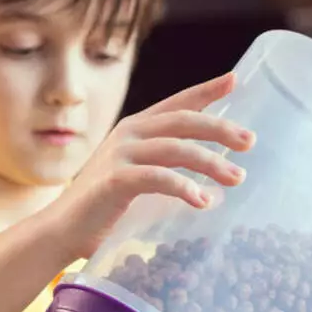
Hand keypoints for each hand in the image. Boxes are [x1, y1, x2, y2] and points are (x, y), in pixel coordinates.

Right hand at [46, 72, 254, 260]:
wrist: (60, 231)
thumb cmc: (102, 208)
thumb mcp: (136, 177)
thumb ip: (163, 166)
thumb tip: (209, 175)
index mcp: (135, 129)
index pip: (176, 103)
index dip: (206, 90)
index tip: (235, 81)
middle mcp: (128, 134)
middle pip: (183, 121)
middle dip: (220, 128)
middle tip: (250, 142)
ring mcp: (120, 155)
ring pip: (176, 148)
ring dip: (211, 162)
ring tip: (237, 178)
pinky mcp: (115, 180)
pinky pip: (157, 177)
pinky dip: (184, 187)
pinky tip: (203, 201)